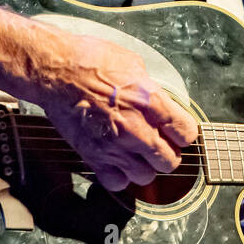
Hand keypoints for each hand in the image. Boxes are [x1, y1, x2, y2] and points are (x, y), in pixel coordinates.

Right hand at [35, 31, 199, 191]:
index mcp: (152, 103)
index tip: (177, 132)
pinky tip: (116, 161)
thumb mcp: (133, 64)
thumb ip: (150, 89)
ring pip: (146, 176)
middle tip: (158, 144)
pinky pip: (117, 183)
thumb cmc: (90, 60)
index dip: (183, 133)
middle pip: (170, 161)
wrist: (55, 71)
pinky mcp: (94, 157)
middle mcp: (139, 129)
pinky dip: (119, 176)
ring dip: (143, 166)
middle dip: (166, 153)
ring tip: (136, 153)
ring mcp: (116, 147)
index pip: (187, 134)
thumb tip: (157, 100)